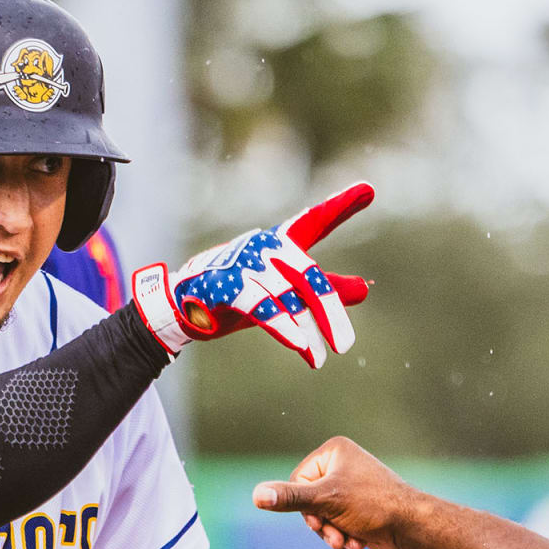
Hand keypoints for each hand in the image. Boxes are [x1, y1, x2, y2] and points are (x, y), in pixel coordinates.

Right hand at [131, 182, 372, 367]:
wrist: (180, 305)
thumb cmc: (235, 294)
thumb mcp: (284, 292)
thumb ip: (324, 289)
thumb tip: (366, 289)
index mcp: (279, 243)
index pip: (314, 221)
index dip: (340, 207)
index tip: (369, 190)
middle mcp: (264, 247)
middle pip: (309, 275)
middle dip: (329, 310)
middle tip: (345, 345)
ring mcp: (244, 264)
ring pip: (289, 295)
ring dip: (308, 329)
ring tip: (321, 358)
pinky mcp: (226, 285)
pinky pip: (262, 306)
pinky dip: (284, 326)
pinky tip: (301, 346)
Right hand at [251, 436, 416, 548]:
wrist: (414, 527)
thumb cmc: (374, 505)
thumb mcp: (325, 500)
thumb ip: (289, 498)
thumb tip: (255, 495)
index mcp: (333, 452)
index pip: (297, 481)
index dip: (305, 505)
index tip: (320, 518)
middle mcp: (341, 465)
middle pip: (309, 501)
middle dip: (321, 524)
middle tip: (334, 534)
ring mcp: (351, 487)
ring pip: (322, 516)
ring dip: (332, 534)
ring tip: (347, 542)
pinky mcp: (359, 507)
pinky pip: (337, 522)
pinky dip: (343, 536)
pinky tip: (357, 543)